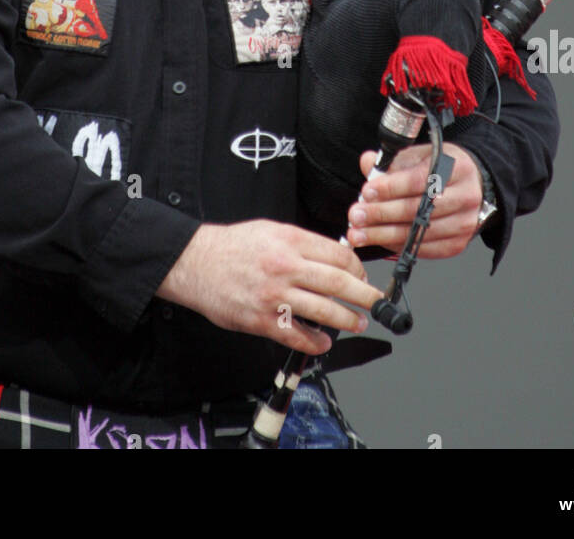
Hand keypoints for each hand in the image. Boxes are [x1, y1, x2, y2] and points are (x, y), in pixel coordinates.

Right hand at [156, 219, 382, 353]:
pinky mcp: (262, 320)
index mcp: (290, 241)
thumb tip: (332, 256)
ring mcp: (274, 295)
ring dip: (346, 319)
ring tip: (358, 322)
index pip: (337, 255)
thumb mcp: (271, 230)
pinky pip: (296, 335)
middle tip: (377, 301)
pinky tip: (324, 342)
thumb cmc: (233, 246)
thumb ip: (302, 243)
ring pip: (323, 311)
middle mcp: (285, 267)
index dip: (357, 267)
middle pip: (337, 282)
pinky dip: (315, 341)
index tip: (362, 274)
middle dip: (364, 295)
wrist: (196, 263)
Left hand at [344, 142, 483, 259]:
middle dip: (382, 214)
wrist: (470, 185)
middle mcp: (465, 196)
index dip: (391, 188)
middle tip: (356, 216)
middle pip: (419, 210)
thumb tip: (367, 162)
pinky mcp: (457, 244)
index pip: (420, 180)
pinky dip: (398, 246)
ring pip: (419, 233)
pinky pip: (424, 250)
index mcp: (456, 167)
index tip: (367, 192)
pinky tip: (378, 241)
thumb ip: (391, 162)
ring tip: (359, 234)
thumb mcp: (418, 156)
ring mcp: (464, 223)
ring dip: (383, 235)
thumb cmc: (440, 169)